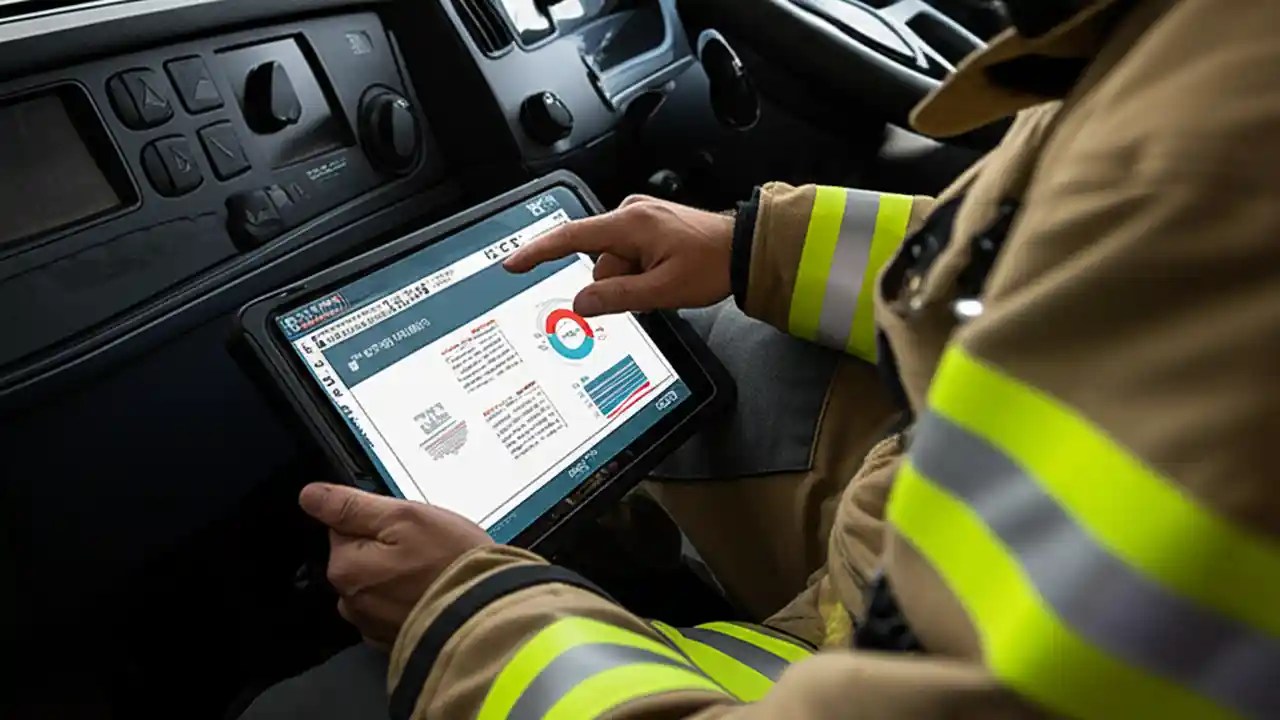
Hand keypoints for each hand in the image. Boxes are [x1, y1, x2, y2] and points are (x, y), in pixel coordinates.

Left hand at [299, 483, 492, 647]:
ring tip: (436, 571)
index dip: (379, 520)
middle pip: (361, 557)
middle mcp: (350, 601)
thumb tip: (309, 496)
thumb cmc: (451, 563)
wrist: (488, 615)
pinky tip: (435, 593)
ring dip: (400, 576)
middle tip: (428, 548)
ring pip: (379, 584)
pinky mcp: (395, 640)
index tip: (408, 527)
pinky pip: (395, 610)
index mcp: (346, 567)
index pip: (345, 527)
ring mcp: (372, 625)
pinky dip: (411, 600)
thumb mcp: (405, 517)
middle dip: (389, 549)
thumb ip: (352, 506)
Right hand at [504, 195, 734, 316]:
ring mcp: (639, 219)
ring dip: (633, 280)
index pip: (569, 238)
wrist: (744, 250)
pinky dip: (640, 272)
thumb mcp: (662, 291)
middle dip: (618, 282)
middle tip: (654, 290)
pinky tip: (665, 274)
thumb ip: (616, 297)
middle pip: (598, 261)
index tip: (512, 263)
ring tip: (666, 281)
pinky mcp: (648, 226)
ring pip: (614, 264)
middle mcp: (630, 213)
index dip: (537, 252)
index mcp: (629, 223)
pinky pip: (628, 257)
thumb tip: (580, 303)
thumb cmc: (711, 264)